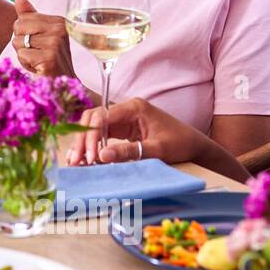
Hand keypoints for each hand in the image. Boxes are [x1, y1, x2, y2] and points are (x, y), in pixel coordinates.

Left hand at [11, 0, 74, 76]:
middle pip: (18, 28)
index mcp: (58, 21)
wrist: (64, 83)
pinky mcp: (49, 58)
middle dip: (21, 43)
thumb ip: (30, 16)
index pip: (22, 18)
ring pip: (18, 42)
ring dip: (23, 55)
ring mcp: (55, 44)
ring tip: (38, 60)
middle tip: (36, 53)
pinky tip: (38, 67)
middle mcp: (59, 30)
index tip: (38, 43)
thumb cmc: (50, 58)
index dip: (23, 33)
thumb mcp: (42, 35)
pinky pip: (22, 55)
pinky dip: (25, 63)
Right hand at [68, 97, 202, 165]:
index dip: (91, 136)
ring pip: (93, 126)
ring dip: (83, 142)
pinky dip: (91, 145)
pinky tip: (83, 158)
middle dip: (82, 139)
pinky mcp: (122, 129)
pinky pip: (101, 134)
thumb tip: (101, 155)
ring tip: (74, 161)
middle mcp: (125, 109)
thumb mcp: (156, 149)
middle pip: (93, 119)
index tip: (89, 156)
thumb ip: (129, 152)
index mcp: (134, 107)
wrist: (194, 145)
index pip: (102, 117)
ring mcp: (122, 118)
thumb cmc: (180, 143)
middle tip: (76, 160)